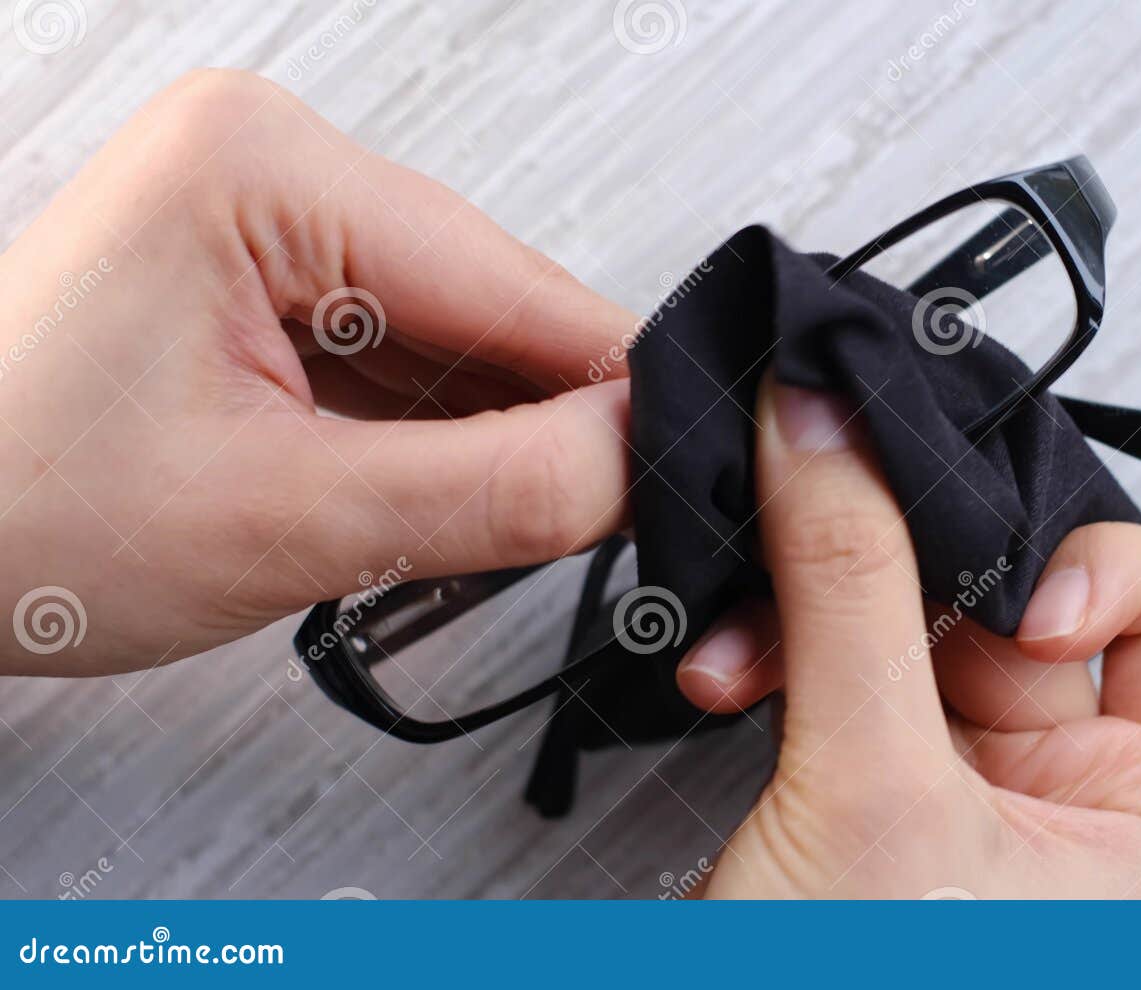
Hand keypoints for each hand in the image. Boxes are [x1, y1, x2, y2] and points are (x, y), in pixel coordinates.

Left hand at [0, 70, 636, 674]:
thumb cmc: (4, 507)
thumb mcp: (282, 520)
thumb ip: (492, 491)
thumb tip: (637, 462)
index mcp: (266, 168)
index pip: (516, 284)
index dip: (612, 396)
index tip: (672, 484)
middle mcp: (275, 170)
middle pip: (496, 310)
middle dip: (539, 431)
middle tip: (568, 541)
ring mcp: (271, 226)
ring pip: (459, 345)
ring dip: (482, 446)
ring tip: (444, 538)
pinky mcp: (269, 285)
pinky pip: (402, 361)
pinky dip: (428, 444)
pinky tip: (409, 508)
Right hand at [678, 374, 1140, 897]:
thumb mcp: (878, 802)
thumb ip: (854, 595)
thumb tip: (832, 427)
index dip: (1106, 566)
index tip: (1013, 588)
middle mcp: (1062, 789)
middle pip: (1021, 588)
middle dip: (914, 558)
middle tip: (852, 526)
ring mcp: (956, 784)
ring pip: (908, 618)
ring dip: (815, 599)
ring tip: (751, 623)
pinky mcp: (858, 786)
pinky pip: (831, 663)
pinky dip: (773, 648)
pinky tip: (725, 667)